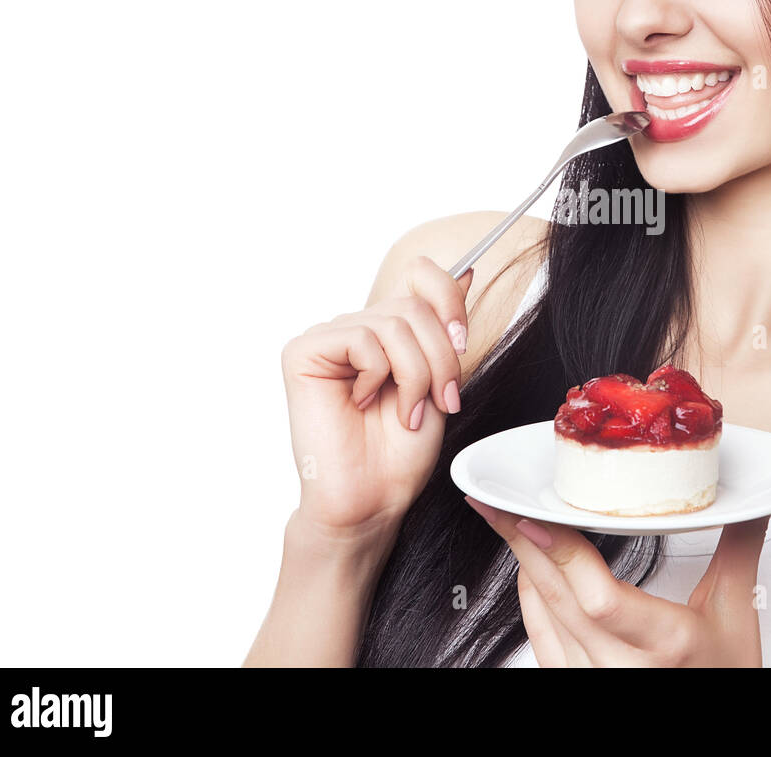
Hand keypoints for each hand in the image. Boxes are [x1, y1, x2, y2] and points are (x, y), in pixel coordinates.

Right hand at [279, 257, 472, 539]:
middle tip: (442, 402)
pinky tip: (363, 403)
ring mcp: (329, 338)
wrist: (372, 499)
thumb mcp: (440, 380)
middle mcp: (358, 327)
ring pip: (394, 323)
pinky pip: (361, 338)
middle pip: (415, 306)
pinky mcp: (304, 352)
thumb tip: (466, 271)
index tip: (463, 342)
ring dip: (416, 375)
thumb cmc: (401, 452)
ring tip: (406, 414)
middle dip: (441, 358)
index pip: (420, 274)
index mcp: (390, 331)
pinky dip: (378, 375)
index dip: (449, 300)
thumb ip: (445, 327)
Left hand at [464, 496, 768, 666]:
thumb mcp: (736, 617)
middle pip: (558, 597)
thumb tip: (751, 502)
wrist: (712, 732)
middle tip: (499, 500)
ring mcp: (594, 679)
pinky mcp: (577, 683)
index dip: (560, 556)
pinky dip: (531, 596)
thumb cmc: (722, 679)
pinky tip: (528, 567)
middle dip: (524, 542)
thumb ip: (738, 550)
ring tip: (507, 520)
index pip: (599, 598)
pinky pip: (540, 637)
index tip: (533, 518)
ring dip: (525, 563)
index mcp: (666, 644)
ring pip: (543, 613)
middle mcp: (622, 668)